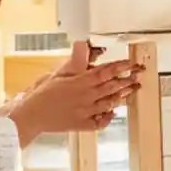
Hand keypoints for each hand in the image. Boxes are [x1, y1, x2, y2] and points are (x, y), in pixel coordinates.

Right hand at [8, 54, 141, 144]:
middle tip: (138, 75)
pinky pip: (100, 122)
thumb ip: (74, 62)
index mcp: (80, 83)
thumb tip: (84, 46)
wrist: (31, 116)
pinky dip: (108, 118)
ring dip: (122, 97)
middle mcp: (86, 97)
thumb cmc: (41, 94)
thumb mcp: (58, 74)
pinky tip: (113, 113)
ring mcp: (85, 112)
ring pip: (109, 104)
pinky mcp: (81, 125)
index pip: (105, 72)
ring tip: (132, 90)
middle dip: (127, 80)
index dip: (120, 67)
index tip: (130, 63)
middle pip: (111, 87)